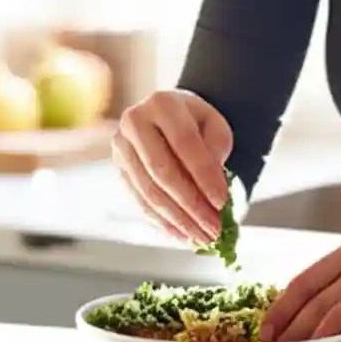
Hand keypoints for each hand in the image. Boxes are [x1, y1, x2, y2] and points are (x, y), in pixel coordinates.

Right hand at [113, 89, 232, 245]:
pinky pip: (140, 201)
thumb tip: (212, 188)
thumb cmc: (196, 122)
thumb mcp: (214, 125)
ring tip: (202, 237)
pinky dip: (162, 222)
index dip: (204, 174)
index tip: (222, 202)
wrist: (168, 117)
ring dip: (178, 220)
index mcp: (162, 103)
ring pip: (149, 192)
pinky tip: (182, 234)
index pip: (184, 143)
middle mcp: (134, 122)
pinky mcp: (118, 169)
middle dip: (191, 205)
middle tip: (214, 228)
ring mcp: (121, 147)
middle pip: (163, 171)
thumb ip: (217, 149)